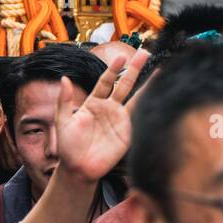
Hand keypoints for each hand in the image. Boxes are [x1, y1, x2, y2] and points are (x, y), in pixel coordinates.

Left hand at [54, 50, 147, 182]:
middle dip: (134, 69)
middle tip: (144, 53)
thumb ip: (64, 100)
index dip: (113, 69)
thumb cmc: (68, 146)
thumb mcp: (62, 121)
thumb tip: (64, 78)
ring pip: (136, 98)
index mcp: (93, 103)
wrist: (78, 169)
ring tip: (160, 70)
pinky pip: (140, 117)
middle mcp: (109, 109)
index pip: (106, 81)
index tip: (121, 57)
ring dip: (148, 85)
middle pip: (124, 85)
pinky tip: (158, 95)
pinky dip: (149, 106)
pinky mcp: (128, 133)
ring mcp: (120, 120)